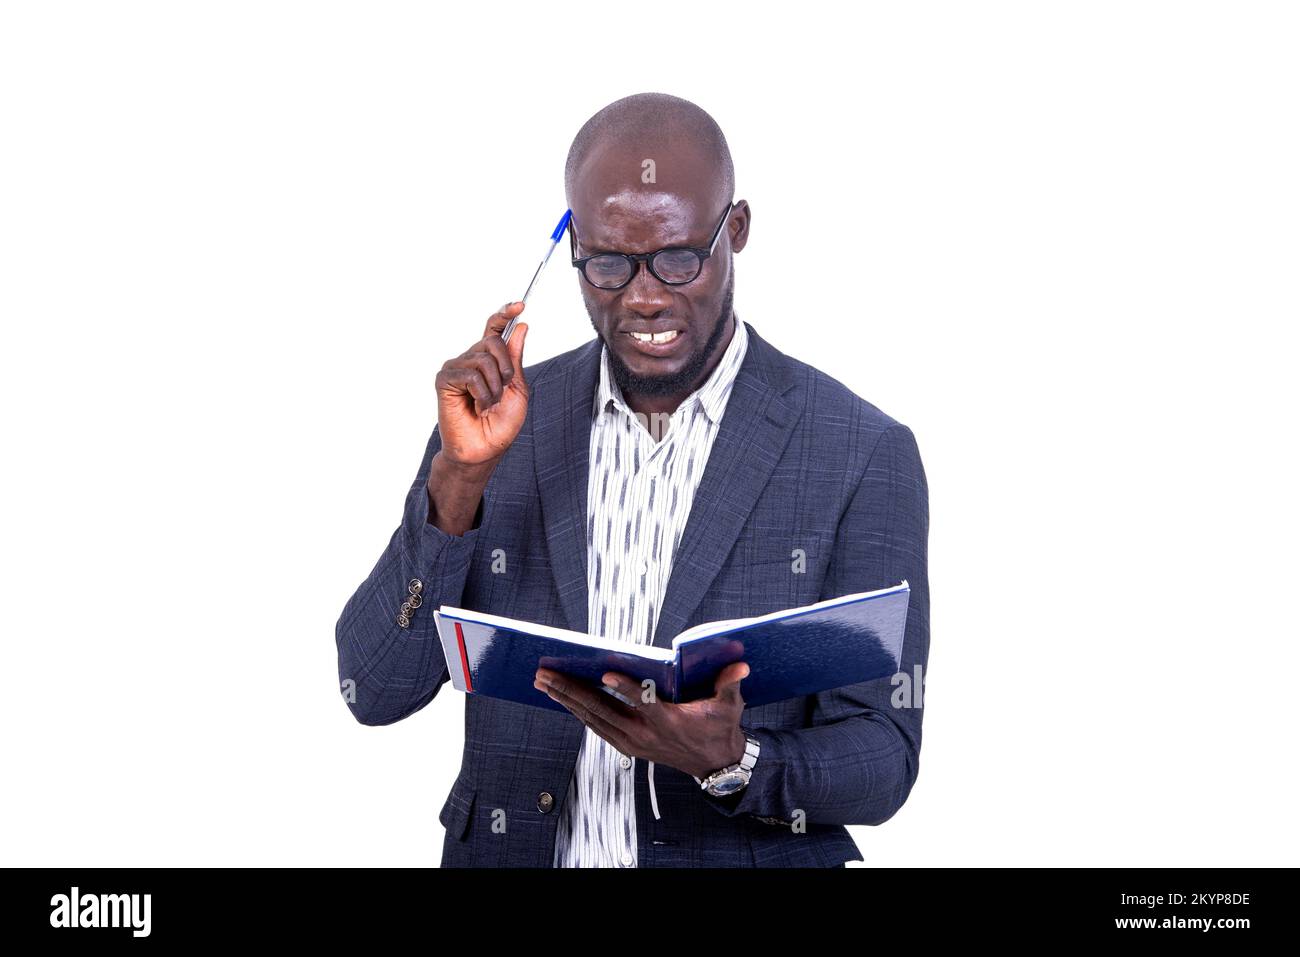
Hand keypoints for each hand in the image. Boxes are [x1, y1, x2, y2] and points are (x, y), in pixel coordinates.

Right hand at [434, 302, 528, 468]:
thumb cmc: (500, 424)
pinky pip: (471, 375)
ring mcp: (456, 367)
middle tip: (501, 391)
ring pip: (483, 359)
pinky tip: (475, 406)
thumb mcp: (517, 388)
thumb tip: (520, 327)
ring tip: (487, 404)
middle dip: (505, 368)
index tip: (520, 304)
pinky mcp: (444, 379)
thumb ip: (515, 358)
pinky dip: (481, 393)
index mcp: (489, 360)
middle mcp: (470, 359)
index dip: (504, 313)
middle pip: (493, 341)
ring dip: (494, 387)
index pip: (494, 329)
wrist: (484, 449)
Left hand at [533, 661, 750, 779]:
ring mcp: (632, 742)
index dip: (624, 688)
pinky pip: (596, 727)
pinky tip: (563, 699)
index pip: (642, 701)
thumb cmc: (719, 728)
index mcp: (667, 720)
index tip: (605, 673)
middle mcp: (644, 733)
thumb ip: (729, 684)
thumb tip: (740, 665)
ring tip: (544, 682)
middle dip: (571, 689)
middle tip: (545, 673)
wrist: (715, 764)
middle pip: (602, 709)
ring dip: (566, 700)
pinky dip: (578, 712)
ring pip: (592, 718)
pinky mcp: (627, 747)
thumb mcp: (729, 706)